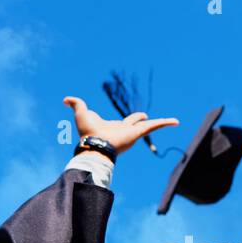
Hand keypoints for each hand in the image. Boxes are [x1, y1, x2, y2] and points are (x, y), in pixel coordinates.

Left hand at [63, 96, 178, 155]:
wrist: (94, 143)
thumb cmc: (87, 131)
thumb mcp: (81, 112)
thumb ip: (75, 103)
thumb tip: (65, 99)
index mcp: (114, 126)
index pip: (123, 121)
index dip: (127, 119)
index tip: (135, 117)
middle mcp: (125, 129)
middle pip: (137, 122)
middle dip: (140, 119)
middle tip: (145, 116)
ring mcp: (133, 132)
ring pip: (151, 125)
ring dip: (162, 123)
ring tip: (175, 121)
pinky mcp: (138, 132)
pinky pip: (155, 126)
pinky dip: (165, 123)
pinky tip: (176, 121)